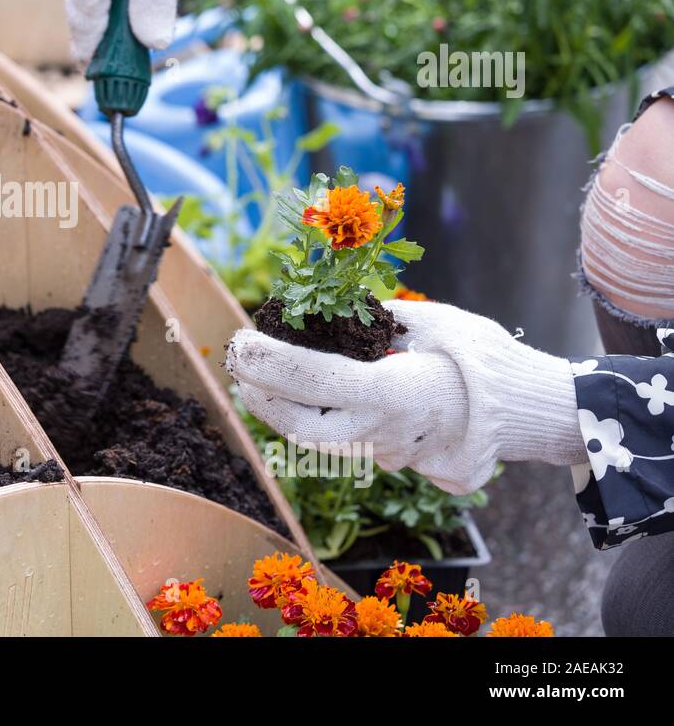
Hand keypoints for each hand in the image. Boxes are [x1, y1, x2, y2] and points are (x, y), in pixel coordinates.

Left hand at [225, 300, 585, 494]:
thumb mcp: (436, 322)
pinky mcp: (396, 463)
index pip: (314, 381)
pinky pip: (345, 443)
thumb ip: (381, 318)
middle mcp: (386, 431)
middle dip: (260, 396)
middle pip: (301, 428)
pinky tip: (297, 396)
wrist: (534, 412)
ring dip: (281, 411)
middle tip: (237, 362)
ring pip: (319, 443)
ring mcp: (391, 455)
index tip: (241, 343)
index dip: (270, 363)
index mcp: (394, 392)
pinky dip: (316, 420)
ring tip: (255, 379)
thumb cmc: (487, 359)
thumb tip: (339, 308)